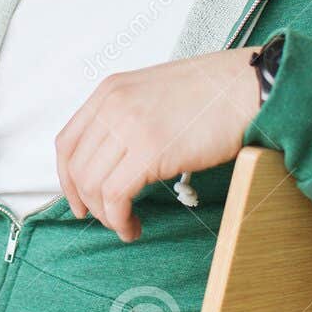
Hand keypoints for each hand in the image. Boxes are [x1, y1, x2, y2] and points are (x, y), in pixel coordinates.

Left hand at [55, 48, 261, 242]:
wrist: (245, 86)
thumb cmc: (210, 95)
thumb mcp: (151, 94)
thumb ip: (125, 118)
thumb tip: (111, 161)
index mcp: (109, 91)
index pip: (66, 142)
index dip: (66, 180)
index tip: (79, 201)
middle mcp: (112, 105)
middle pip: (76, 168)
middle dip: (87, 203)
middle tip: (107, 219)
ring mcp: (129, 126)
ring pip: (93, 185)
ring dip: (106, 215)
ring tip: (126, 225)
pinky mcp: (150, 150)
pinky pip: (116, 196)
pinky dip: (119, 219)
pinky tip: (134, 225)